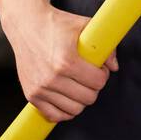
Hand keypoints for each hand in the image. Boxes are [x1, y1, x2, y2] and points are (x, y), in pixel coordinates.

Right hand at [9, 4, 118, 123]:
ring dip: (80, 99)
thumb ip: (105, 46)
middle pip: (88, 98)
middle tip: (89, 76)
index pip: (97, 82)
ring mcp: (40, 88)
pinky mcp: (31, 94)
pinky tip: (68, 98)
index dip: (103, 75)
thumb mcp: (85, 26)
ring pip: (73, 109)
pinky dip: (64, 111)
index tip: (99, 68)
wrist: (26, 25)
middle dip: (94, 87)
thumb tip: (114, 66)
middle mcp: (52, 78)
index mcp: (67, 61)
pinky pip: (53, 115)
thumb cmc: (56, 24)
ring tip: (79, 86)